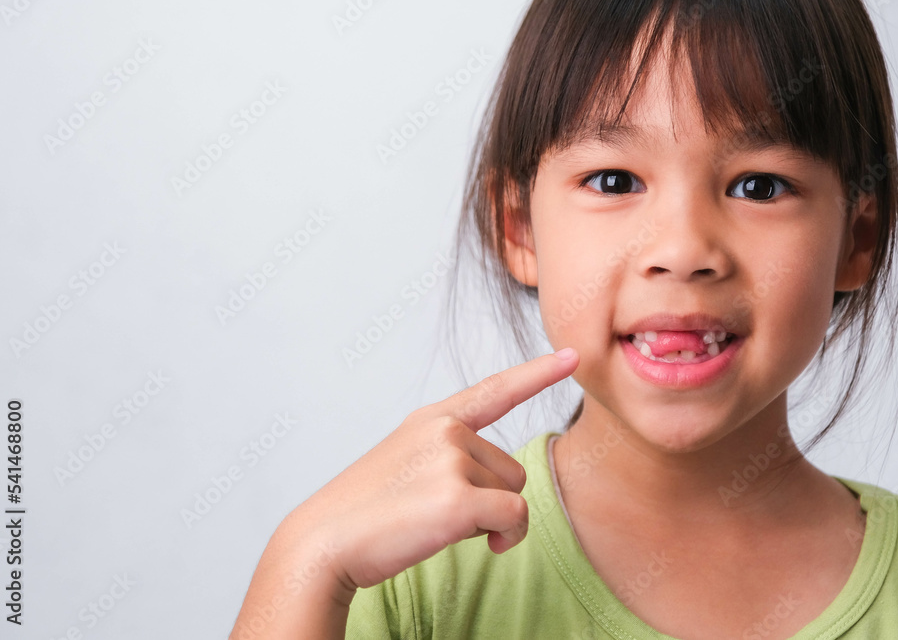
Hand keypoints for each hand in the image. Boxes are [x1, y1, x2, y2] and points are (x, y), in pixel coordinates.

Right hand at [281, 348, 579, 595]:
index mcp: (432, 419)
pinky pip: (514, 518)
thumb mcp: (405, 463)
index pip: (496, 391)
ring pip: (514, 494)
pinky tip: (470, 542)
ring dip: (490, 519)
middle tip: (435, 512)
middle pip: (512, 468)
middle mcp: (445, 431)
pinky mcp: (458, 499)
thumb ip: (449, 457)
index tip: (574, 355)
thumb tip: (502, 494)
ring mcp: (451, 461)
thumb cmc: (365, 512)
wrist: (323, 542)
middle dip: (489, 499)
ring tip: (435, 523)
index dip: (538, 374)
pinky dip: (504, 538)